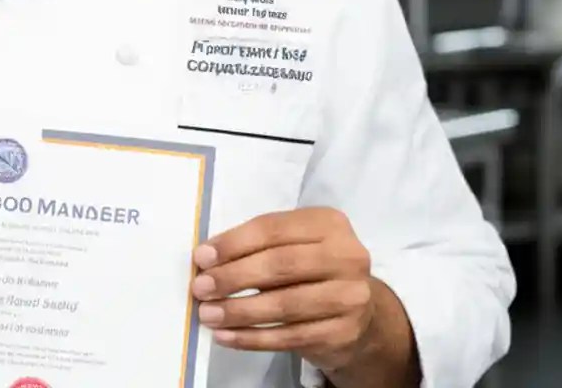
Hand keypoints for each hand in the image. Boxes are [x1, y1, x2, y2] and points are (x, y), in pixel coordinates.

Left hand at [191, 208, 373, 371]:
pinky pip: (289, 337)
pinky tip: (226, 336)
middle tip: (200, 288)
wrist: (361, 315)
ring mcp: (350, 297)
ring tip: (208, 315)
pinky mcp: (344, 333)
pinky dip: (252, 338)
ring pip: (285, 304)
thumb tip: (206, 261)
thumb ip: (256, 248)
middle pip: (281, 264)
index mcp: (328, 224)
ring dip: (239, 311)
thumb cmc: (311, 272)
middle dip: (233, 277)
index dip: (233, 243)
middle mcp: (347, 257)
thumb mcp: (292, 246)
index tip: (201, 258)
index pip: (273, 229)